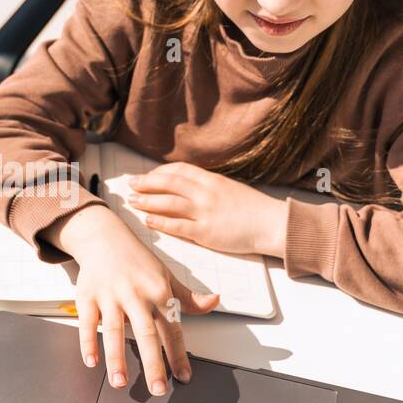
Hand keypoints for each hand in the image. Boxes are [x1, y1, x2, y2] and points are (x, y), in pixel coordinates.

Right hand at [42, 206, 218, 395]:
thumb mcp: (167, 275)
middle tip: (157, 390)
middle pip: (146, 333)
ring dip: (117, 358)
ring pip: (115, 331)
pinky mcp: (88, 297)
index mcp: (158, 292)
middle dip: (152, 363)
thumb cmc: (137, 260)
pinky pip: (88, 323)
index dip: (179, 355)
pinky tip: (92, 362)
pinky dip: (88, 343)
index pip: (172, 329)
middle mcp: (136, 295)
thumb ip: (188, 297)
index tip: (183, 377)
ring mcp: (111, 296)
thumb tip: (214, 302)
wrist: (105, 237)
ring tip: (120, 382)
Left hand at [126, 162, 287, 257]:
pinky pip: (178, 225)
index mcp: (212, 180)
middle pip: (169, 183)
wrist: (272, 224)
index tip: (148, 177)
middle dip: (147, 183)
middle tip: (131, 184)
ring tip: (132, 201)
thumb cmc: (252, 209)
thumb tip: (189, 186)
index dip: (160, 172)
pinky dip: (160, 222)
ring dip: (148, 201)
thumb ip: (209, 186)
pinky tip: (148, 221)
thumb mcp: (230, 189)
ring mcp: (205, 212)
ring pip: (169, 202)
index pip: (179, 170)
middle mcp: (206, 193)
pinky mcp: (206, 232)